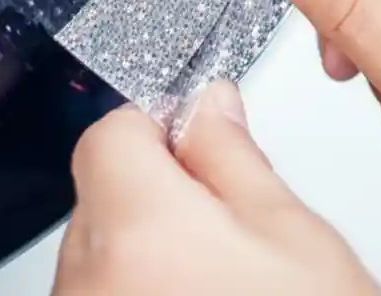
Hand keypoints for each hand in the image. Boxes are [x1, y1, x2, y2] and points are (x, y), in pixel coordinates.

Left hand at [54, 82, 379, 294]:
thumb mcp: (294, 236)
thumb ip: (234, 157)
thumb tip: (208, 104)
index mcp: (139, 229)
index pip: (109, 132)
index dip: (159, 128)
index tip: (197, 145)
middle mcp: (87, 281)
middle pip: (100, 196)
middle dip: (158, 195)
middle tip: (229, 228)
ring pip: (100, 254)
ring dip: (147, 253)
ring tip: (220, 289)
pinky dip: (139, 294)